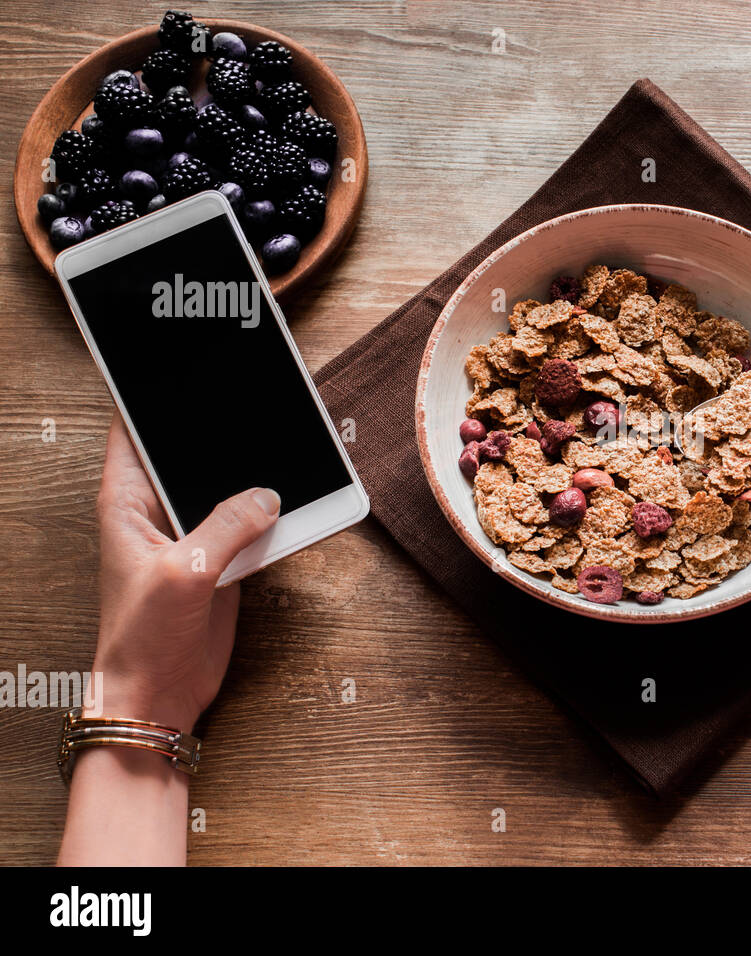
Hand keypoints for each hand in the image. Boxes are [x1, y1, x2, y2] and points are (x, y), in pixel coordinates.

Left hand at [93, 413, 279, 731]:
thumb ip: (228, 525)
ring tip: (286, 452)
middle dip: (223, 435)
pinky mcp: (221, 559)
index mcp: (127, 501)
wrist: (158, 694)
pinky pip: (251, 524)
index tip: (191, 369)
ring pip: (227, 487)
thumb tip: (268, 495)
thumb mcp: (185, 572)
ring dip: (254, 478)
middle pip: (191, 453)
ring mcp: (192, 534)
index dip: (157, 398)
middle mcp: (157, 511)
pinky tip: (293, 505)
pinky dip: (271, 515)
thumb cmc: (143, 637)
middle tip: (258, 404)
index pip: (135, 429)